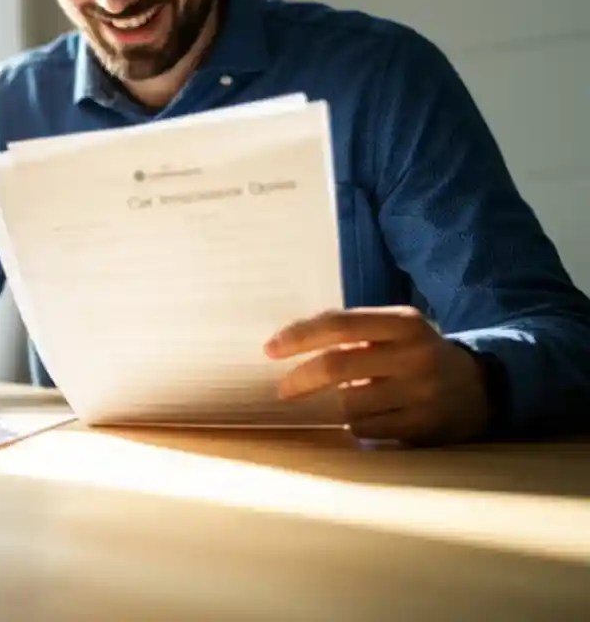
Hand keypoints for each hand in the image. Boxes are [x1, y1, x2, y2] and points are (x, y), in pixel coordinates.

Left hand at [265, 306, 490, 445]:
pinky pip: (366, 429)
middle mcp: (415, 355)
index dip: (299, 336)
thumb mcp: (395, 331)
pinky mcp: (424, 426)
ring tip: (346, 402)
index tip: (270, 349)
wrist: (482, 388)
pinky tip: (367, 418)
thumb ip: (352, 333)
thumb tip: (287, 345)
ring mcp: (422, 393)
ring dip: (334, 406)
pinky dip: (355, 425)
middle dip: (300, 380)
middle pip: (337, 367)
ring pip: (348, 404)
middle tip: (283, 390)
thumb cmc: (416, 356)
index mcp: (404, 323)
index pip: (339, 324)